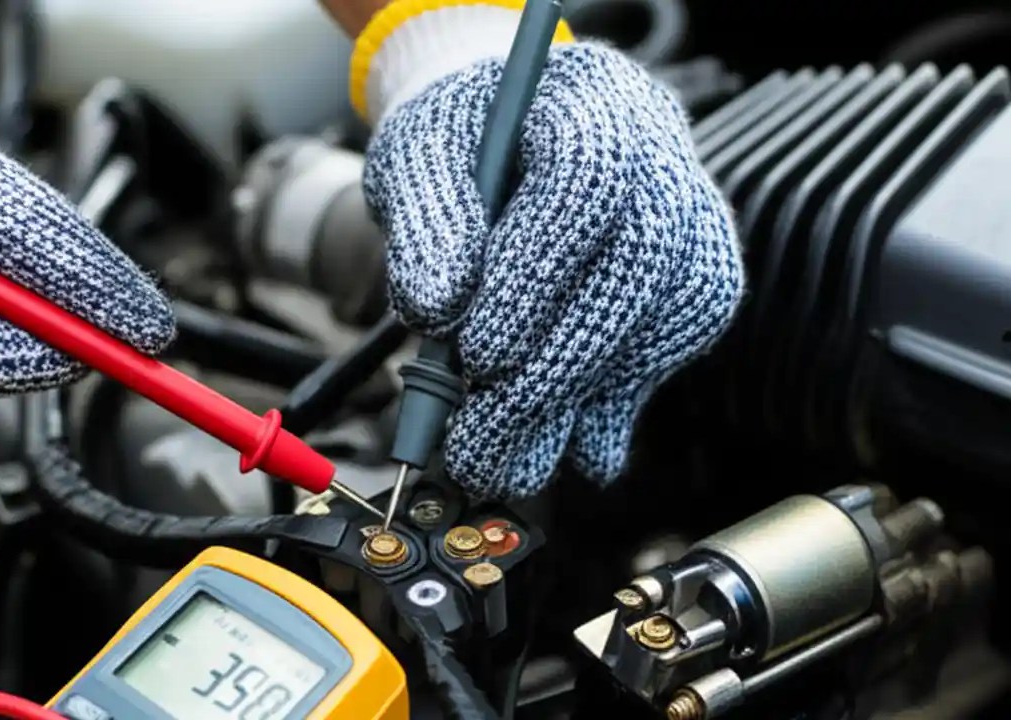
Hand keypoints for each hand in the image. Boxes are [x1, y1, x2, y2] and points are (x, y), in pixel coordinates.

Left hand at [357, 11, 743, 497]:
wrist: (505, 125)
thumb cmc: (459, 136)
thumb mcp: (416, 156)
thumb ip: (425, 221)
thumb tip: (437, 311)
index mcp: (590, 93)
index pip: (588, 179)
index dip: (539, 274)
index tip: (479, 357)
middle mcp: (661, 143)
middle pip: (640, 259)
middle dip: (562, 366)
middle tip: (489, 444)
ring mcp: (691, 205)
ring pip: (673, 309)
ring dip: (591, 400)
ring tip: (519, 463)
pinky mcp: (693, 266)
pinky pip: (675, 338)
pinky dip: (621, 398)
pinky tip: (577, 445)